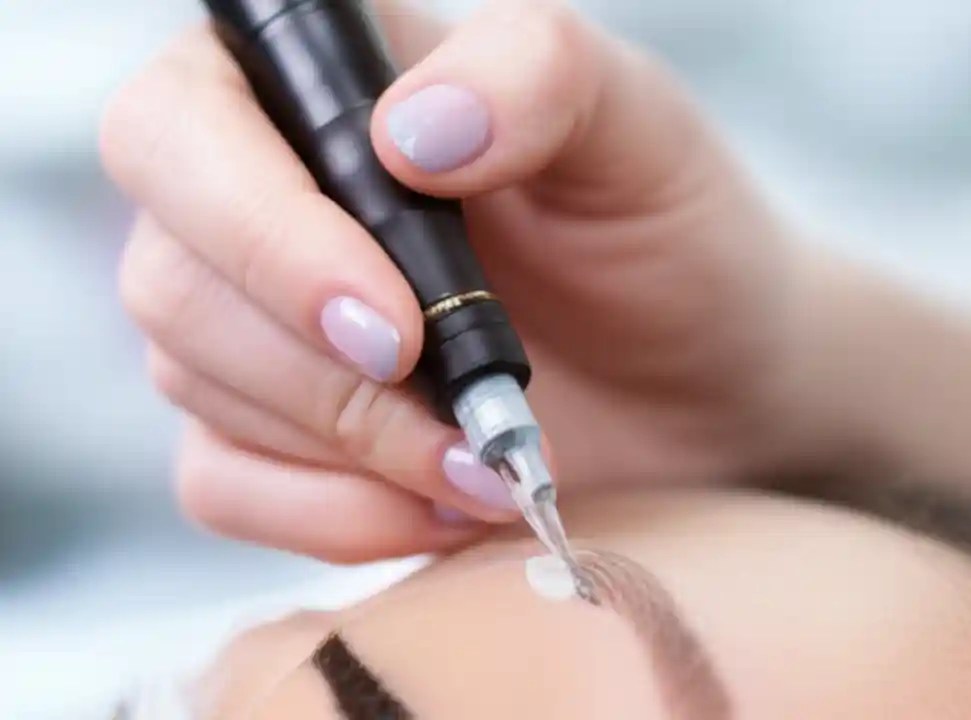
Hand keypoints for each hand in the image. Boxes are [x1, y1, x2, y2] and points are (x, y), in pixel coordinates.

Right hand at [101, 0, 795, 561]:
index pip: (181, 125)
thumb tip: (409, 130)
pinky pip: (222, 485)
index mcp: (324, 82)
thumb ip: (538, 75)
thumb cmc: (670, 237)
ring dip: (352, 448)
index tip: (395, 329)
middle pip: (171, 277)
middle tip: (467, 415)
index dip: (261, 235)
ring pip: (191, 385)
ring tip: (487, 459)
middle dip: (324, 373)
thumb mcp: (638, 131)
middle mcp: (263, 192)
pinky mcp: (272, 429)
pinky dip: (335, 514)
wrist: (706, 381)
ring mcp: (255, 318)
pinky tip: (444, 499)